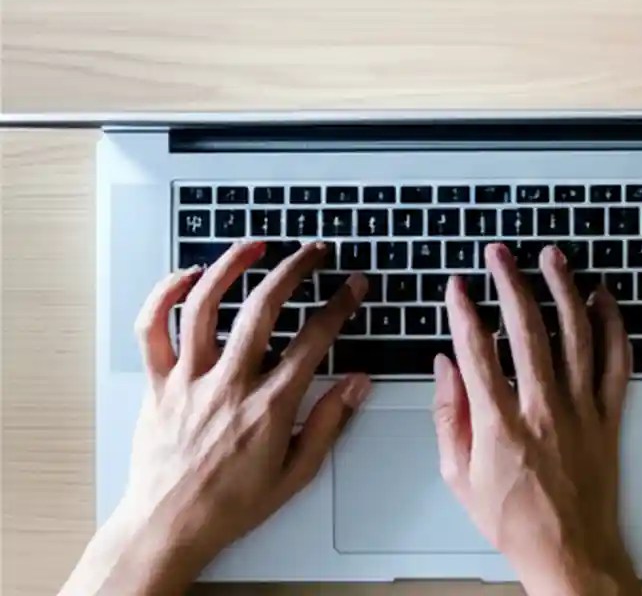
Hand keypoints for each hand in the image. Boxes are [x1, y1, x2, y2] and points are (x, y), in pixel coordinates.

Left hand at [61, 241, 371, 595]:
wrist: (168, 527)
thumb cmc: (230, 505)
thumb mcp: (296, 473)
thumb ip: (329, 423)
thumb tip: (356, 384)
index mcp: (267, 408)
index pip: (313, 341)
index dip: (339, 305)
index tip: (353, 285)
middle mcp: (227, 385)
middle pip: (262, 309)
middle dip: (295, 270)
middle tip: (313, 252)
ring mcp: (188, 380)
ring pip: (204, 306)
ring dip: (231, 267)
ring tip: (255, 245)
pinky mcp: (157, 384)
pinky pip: (152, 329)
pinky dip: (165, 295)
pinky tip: (187, 276)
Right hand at [434, 243, 639, 595]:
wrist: (569, 553)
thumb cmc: (514, 521)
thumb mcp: (458, 477)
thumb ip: (447, 417)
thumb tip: (445, 368)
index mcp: (500, 424)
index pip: (477, 350)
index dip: (464, 311)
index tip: (458, 286)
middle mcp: (542, 409)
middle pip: (527, 329)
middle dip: (510, 282)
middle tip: (500, 254)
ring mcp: (581, 409)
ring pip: (575, 334)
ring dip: (563, 289)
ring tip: (551, 257)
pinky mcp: (608, 416)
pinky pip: (616, 361)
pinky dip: (613, 325)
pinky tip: (602, 299)